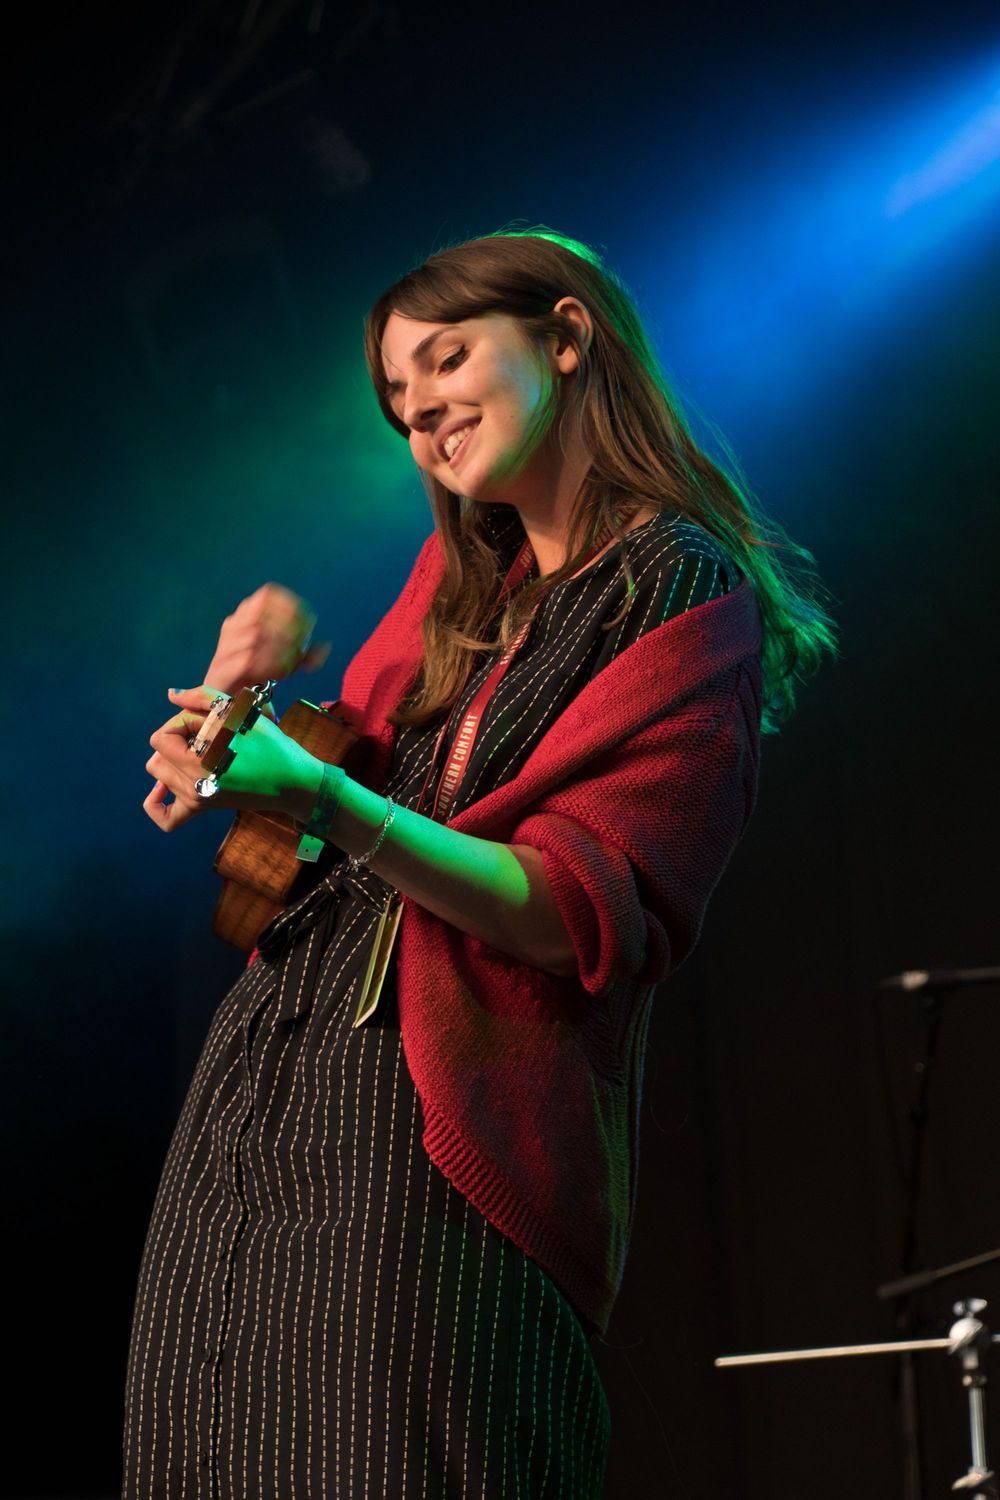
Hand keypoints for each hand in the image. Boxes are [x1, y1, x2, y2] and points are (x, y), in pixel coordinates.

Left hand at [144, 686, 323, 832]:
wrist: (293, 782)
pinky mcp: (203, 808)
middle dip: (179, 738)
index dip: (183, 723)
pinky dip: (156, 803)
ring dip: (174, 758)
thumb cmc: (270, 745)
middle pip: (158, 754)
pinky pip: (167, 817)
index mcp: (197, 764)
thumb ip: (201, 697)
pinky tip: (161, 790)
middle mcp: (191, 786)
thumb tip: (170, 695)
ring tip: (202, 752)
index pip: (162, 737)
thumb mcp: (238, 712)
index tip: (209, 725)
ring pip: (159, 774)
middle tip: (209, 736)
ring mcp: (196, 800)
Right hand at [204, 583, 330, 695]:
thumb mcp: (287, 660)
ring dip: (280, 648)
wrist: (227, 692)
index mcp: (247, 613)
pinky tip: (280, 672)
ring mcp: (226, 644)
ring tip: (292, 661)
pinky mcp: (224, 666)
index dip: (290, 604)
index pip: (267, 594)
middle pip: (262, 614)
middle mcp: (234, 624)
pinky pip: (248, 659)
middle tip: (302, 645)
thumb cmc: (258, 668)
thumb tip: (325, 648)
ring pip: (256, 636)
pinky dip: (268, 664)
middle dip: (287, 628)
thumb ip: (307, 654)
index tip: (309, 620)